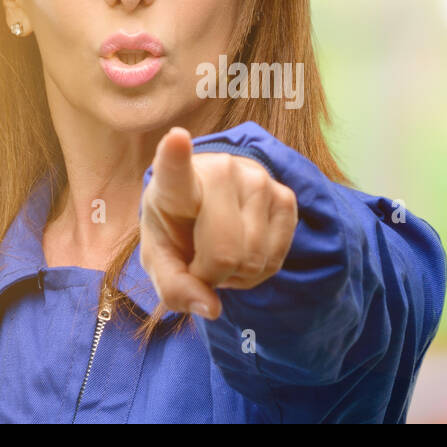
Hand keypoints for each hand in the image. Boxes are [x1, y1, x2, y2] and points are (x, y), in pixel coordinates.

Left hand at [139, 127, 298, 319]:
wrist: (209, 209)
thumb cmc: (177, 231)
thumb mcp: (161, 260)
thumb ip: (174, 288)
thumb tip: (211, 308)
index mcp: (175, 184)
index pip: (175, 170)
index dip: (175, 156)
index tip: (176, 138)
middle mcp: (220, 171)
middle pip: (223, 252)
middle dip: (211, 275)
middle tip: (200, 265)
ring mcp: (258, 180)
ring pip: (252, 259)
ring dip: (236, 275)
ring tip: (222, 255)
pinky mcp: (285, 196)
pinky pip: (275, 258)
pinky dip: (258, 272)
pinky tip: (244, 251)